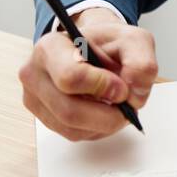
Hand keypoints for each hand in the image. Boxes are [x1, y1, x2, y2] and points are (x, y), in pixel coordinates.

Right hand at [19, 7, 158, 140]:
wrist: (93, 50)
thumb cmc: (108, 45)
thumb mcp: (134, 41)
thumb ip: (142, 63)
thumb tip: (134, 95)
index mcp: (50, 47)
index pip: (70, 77)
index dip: (101, 87)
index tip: (121, 88)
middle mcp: (34, 74)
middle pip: (69, 112)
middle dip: (106, 115)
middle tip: (125, 106)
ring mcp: (36, 99)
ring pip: (72, 129)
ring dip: (104, 123)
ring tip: (116, 105)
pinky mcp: (44, 118)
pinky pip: (73, 135)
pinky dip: (96, 128)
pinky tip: (103, 111)